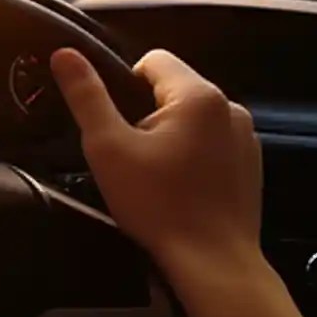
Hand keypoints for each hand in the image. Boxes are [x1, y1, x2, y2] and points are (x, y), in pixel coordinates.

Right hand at [50, 48, 261, 273]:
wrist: (214, 264)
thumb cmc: (158, 204)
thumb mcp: (109, 148)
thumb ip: (87, 96)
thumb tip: (64, 52)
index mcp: (198, 94)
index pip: (152, 60)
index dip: (125, 86)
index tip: (118, 127)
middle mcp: (230, 106)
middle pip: (173, 89)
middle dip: (148, 114)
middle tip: (133, 157)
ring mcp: (246, 136)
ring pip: (193, 117)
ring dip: (172, 134)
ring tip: (158, 176)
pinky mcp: (252, 163)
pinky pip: (213, 141)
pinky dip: (194, 154)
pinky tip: (183, 187)